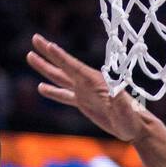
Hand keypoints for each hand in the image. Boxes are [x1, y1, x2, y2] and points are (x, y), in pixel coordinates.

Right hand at [27, 34, 148, 141]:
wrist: (135, 128)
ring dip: (46, 68)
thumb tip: (116, 90)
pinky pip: (65, 95)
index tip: (47, 45)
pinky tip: (41, 87)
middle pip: (64, 65)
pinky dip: (53, 91)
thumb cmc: (132, 118)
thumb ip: (119, 100)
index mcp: (96, 81)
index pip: (74, 66)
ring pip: (61, 78)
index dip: (60, 56)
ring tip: (30, 56)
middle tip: (35, 38)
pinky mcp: (84, 103)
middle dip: (49, 53)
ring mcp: (85, 92)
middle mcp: (88, 83)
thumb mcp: (126, 110)